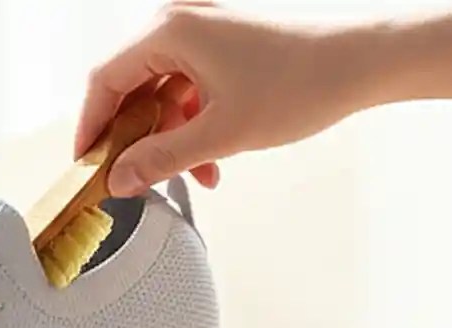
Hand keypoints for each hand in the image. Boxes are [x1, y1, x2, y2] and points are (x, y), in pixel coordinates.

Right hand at [76, 2, 376, 196]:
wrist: (364, 63)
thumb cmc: (301, 84)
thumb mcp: (222, 134)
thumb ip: (162, 159)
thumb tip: (119, 180)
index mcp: (168, 30)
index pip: (104, 80)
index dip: (91, 128)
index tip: (88, 165)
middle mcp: (179, 22)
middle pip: (130, 86)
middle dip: (135, 138)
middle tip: (132, 179)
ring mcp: (203, 32)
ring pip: (162, 93)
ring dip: (170, 139)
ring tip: (192, 176)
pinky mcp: (223, 46)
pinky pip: (189, 89)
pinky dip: (194, 125)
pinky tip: (213, 162)